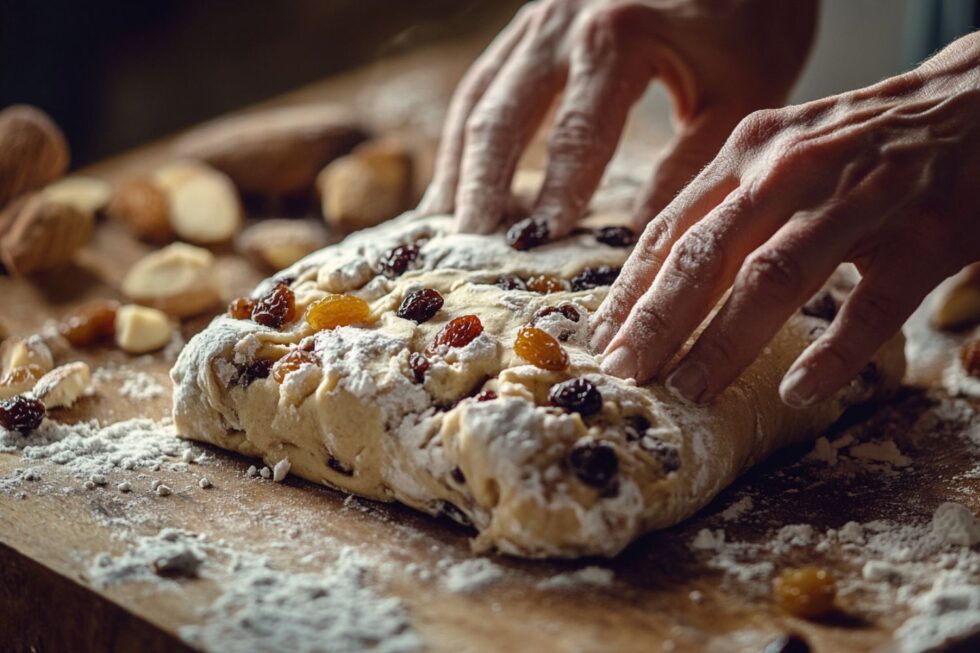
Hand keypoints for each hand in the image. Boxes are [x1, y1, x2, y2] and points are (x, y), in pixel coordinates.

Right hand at [419, 0, 816, 236]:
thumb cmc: (746, 17)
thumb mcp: (742, 90)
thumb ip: (691, 161)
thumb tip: (637, 234)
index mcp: (618, 40)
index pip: (574, 137)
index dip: (552, 198)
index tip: (534, 249)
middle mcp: (562, 23)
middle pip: (500, 117)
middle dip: (482, 188)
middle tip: (471, 248)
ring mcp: (538, 18)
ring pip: (478, 98)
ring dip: (460, 164)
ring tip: (448, 224)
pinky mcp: (531, 23)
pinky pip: (483, 82)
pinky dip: (466, 134)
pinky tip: (462, 175)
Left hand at [592, 31, 979, 407]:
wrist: (971, 101)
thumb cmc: (858, 143)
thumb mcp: (778, 153)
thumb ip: (724, 206)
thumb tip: (657, 278)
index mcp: (748, 153)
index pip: (671, 230)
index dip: (630, 288)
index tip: (600, 338)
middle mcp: (792, 171)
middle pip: (706, 255)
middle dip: (657, 320)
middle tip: (625, 373)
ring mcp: (859, 203)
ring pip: (774, 277)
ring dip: (725, 341)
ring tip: (689, 390)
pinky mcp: (923, 238)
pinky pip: (870, 306)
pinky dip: (831, 352)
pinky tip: (796, 391)